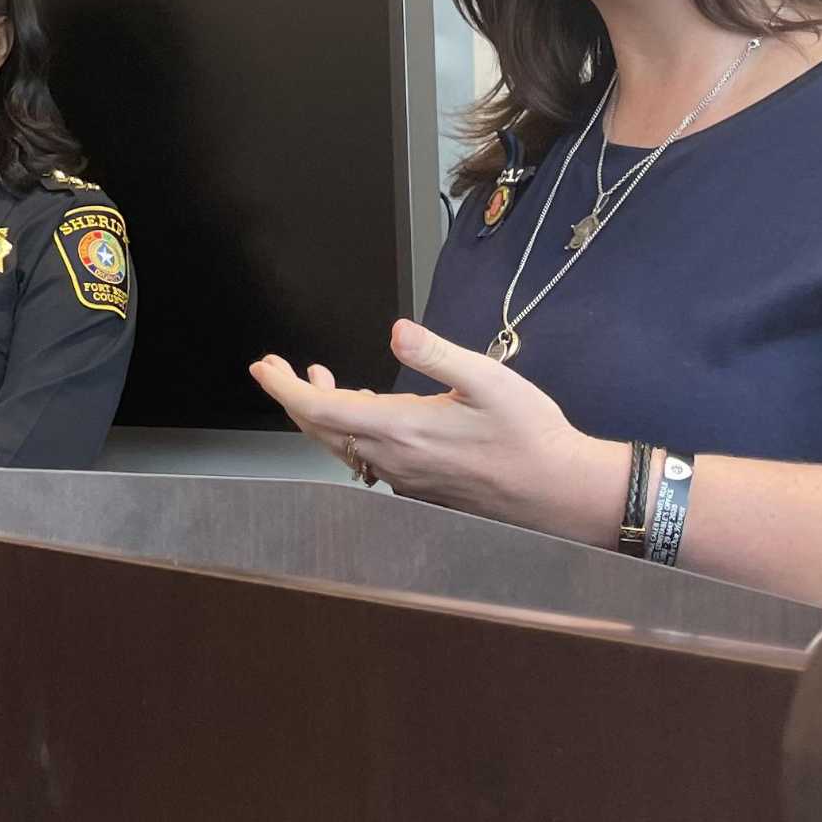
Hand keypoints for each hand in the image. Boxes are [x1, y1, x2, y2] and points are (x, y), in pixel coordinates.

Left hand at [248, 319, 618, 543]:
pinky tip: (364, 410)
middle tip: (277, 368)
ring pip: (341, 445)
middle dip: (293, 396)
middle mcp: (394, 458)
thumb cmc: (529, 436)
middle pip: (321, 430)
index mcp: (402, 428)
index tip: (263, 368)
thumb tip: (397, 330)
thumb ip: (436, 353)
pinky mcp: (418, 485)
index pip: (320, 410)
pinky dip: (349, 429)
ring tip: (319, 378)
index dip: (285, 388)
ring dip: (321, 412)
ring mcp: (404, 477)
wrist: (557, 491)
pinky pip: (365, 458)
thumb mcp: (487, 378)